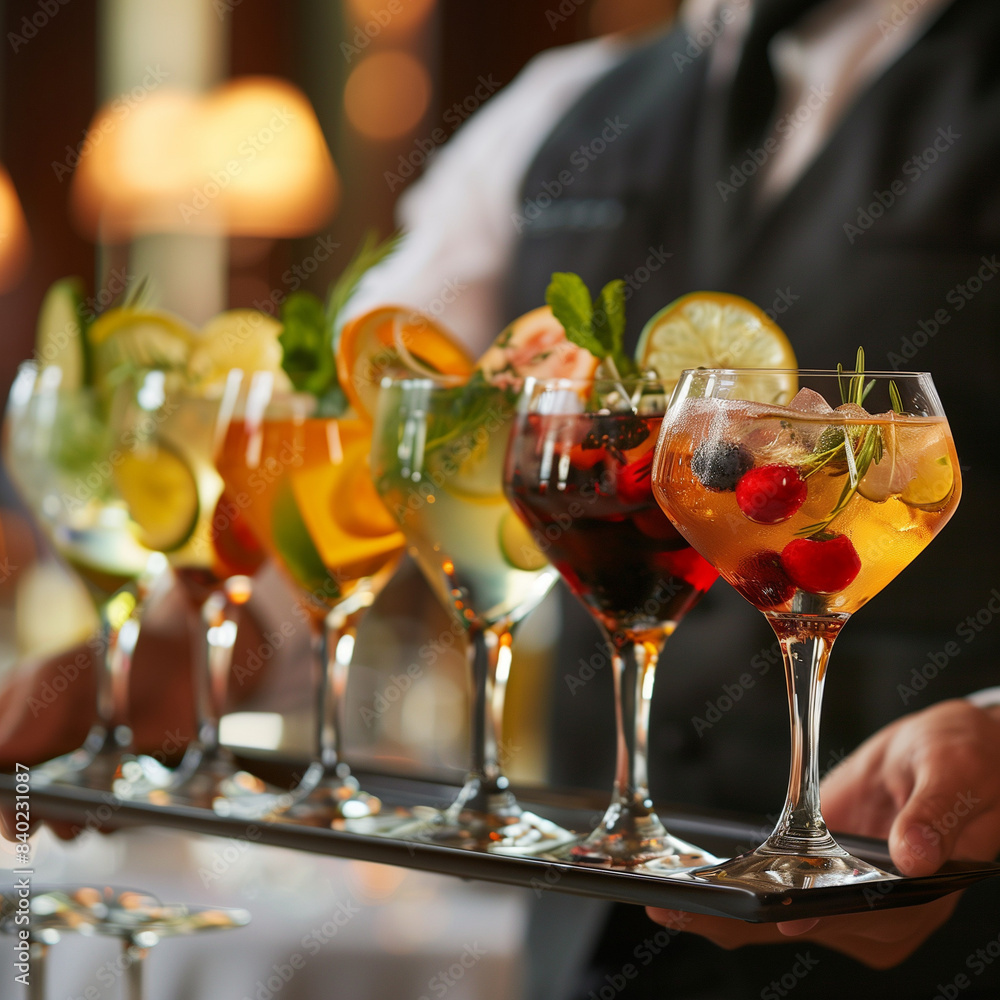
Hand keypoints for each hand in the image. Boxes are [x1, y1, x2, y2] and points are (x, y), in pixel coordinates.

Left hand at [647, 699, 999, 968]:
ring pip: (783, 920)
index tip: (752, 917)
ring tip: (670, 906)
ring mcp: (851, 902)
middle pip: (804, 927)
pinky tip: (697, 888)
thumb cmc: (967, 761)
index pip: (853, 918)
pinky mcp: (827, 879)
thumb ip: (935, 816)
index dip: (801, 919)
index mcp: (918, 898)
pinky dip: (739, 895)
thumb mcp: (956, 774)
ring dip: (728, 916)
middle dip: (738, 925)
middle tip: (675, 914)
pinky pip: (780, 895)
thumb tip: (916, 856)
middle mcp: (883, 915)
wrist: (961, 754)